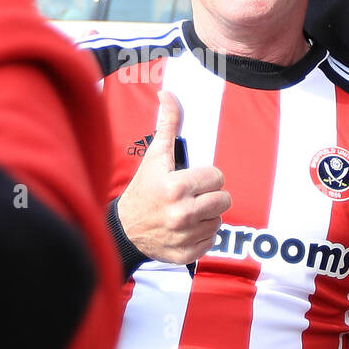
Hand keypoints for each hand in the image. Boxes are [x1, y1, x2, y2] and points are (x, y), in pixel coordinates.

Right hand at [115, 91, 230, 264]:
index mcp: (176, 187)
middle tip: (191, 196)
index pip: (218, 178)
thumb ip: (168, 123)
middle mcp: (181, 214)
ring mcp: (184, 237)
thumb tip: (167, 93)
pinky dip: (201, 235)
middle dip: (210, 196)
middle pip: (223, 200)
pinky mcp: (186, 255)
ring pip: (219, 220)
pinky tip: (185, 229)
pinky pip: (211, 240)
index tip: (190, 180)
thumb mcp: (155, 154)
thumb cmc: (144, 187)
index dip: (206, 177)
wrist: (124, 228)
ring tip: (186, 211)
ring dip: (207, 216)